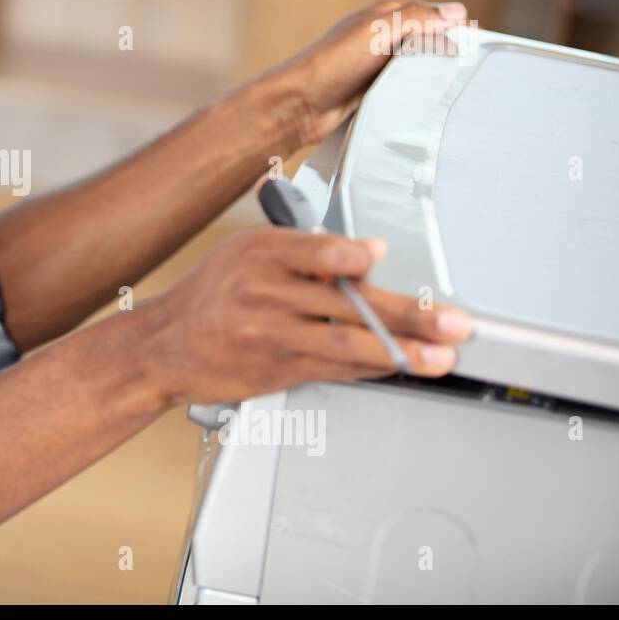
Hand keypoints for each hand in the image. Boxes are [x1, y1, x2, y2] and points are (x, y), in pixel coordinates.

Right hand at [141, 227, 472, 405]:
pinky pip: (334, 369)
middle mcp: (264, 292)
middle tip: (454, 322)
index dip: (356, 256)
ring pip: (348, 343)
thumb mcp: (245, 254)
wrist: (164, 347)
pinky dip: (373, 368)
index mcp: (261, 253)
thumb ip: (302, 253)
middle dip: (412, 314)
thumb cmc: (211, 297)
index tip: (384, 256)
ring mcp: (270, 334)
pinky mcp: (276, 369)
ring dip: (404, 352)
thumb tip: (364, 258)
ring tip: (441, 356)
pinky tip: (401, 366)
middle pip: (349, 303)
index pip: (319, 250)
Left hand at [269, 0, 468, 146]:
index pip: (432, 14)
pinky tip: (422, 100)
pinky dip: (414, 91)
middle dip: (445, 51)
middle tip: (463, 68)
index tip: (471, 43)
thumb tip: (455, 12)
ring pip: (417, 65)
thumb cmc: (330, 64)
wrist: (299, 104)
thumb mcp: (378, 31)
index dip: (453, 27)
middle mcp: (381, 36)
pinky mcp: (372, 87)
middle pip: (428, 40)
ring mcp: (376, 63)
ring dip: (430, 74)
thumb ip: (417, 18)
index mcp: (384, 14)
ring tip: (447, 86)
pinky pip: (404, 86)